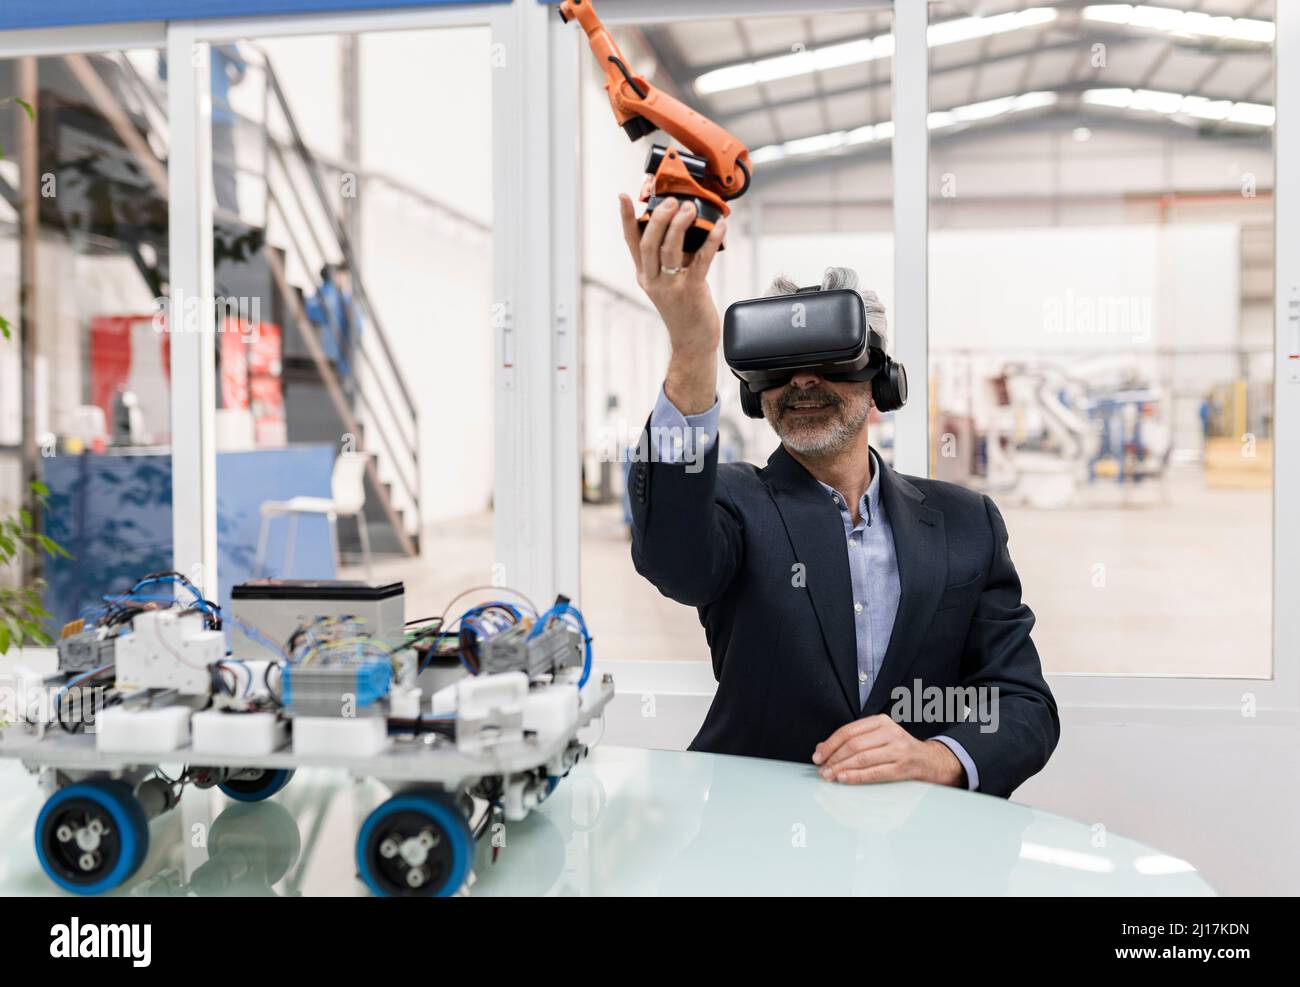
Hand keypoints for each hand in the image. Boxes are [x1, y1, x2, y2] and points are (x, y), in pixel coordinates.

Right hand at [619, 194, 726, 414]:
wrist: (692, 342)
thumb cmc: (685, 309)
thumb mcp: (671, 280)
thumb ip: (675, 256)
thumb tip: (687, 225)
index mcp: (645, 275)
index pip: (632, 242)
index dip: (626, 218)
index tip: (623, 196)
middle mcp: (653, 280)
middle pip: (648, 243)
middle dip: (658, 218)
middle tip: (671, 201)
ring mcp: (670, 287)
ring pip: (669, 250)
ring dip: (680, 225)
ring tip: (690, 208)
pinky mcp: (691, 291)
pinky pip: (701, 261)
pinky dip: (711, 241)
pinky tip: (720, 227)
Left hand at [812, 715, 965, 786]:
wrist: (929, 761)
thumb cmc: (898, 749)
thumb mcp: (877, 737)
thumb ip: (852, 740)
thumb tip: (821, 748)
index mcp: (881, 721)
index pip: (848, 731)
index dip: (830, 744)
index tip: (818, 755)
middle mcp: (890, 732)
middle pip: (854, 745)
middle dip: (833, 758)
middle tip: (822, 769)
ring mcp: (898, 750)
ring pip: (862, 758)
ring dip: (841, 769)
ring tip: (829, 775)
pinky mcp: (902, 767)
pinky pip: (874, 772)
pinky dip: (856, 776)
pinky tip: (844, 779)